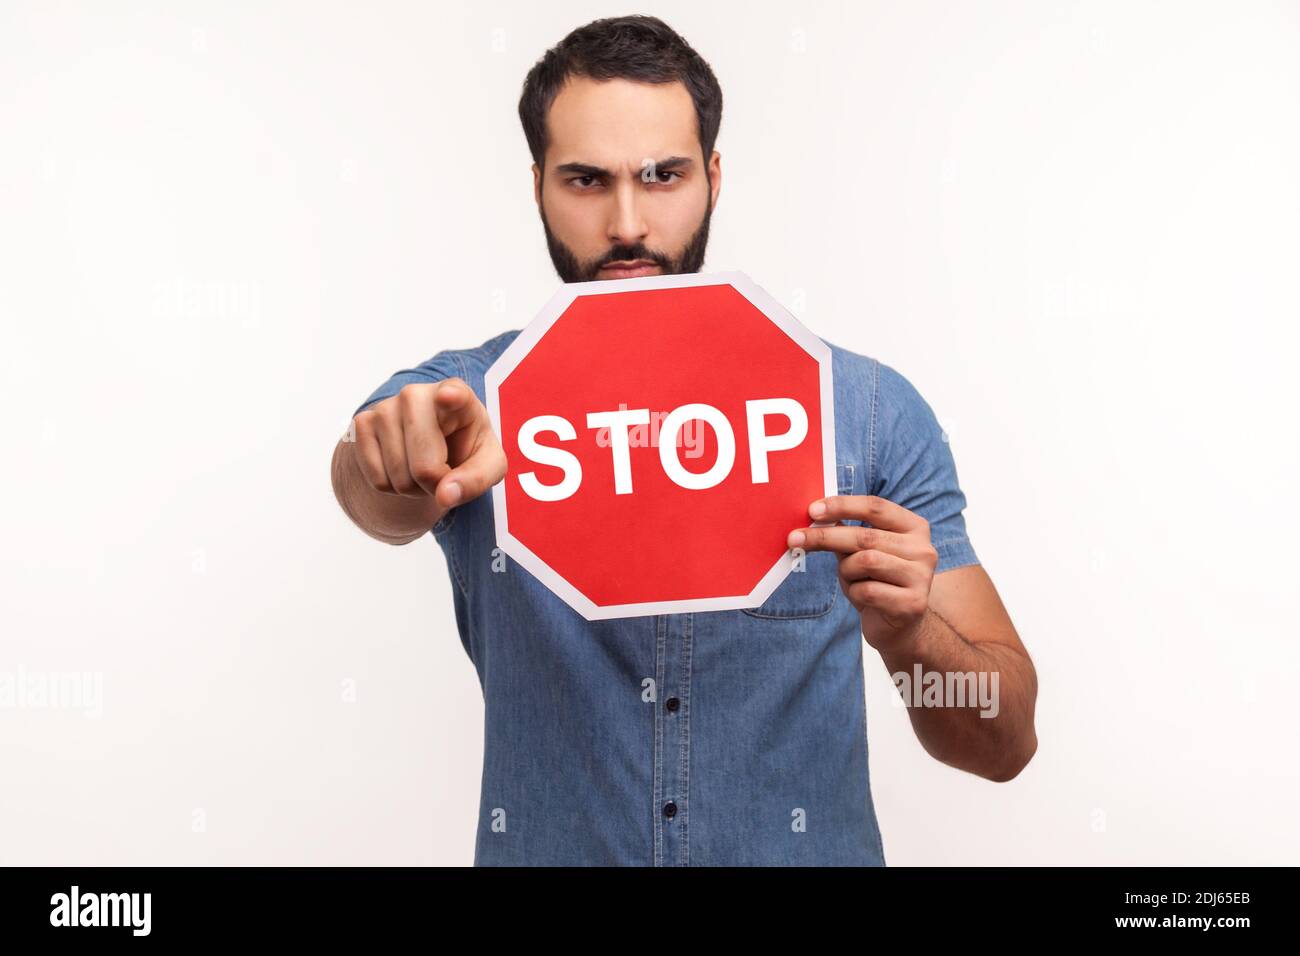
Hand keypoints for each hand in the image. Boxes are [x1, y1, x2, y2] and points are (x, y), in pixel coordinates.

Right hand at [349, 378, 506, 510]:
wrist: (430, 444)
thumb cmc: (465, 448)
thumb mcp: (488, 464)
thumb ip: (476, 480)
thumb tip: (445, 495)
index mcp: (459, 396)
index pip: (455, 394)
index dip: (451, 397)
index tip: (448, 396)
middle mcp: (417, 394)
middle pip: (424, 467)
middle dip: (435, 485)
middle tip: (443, 471)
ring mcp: (385, 407)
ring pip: (398, 478)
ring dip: (413, 488)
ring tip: (422, 467)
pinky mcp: (361, 423)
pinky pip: (377, 480)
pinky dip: (392, 488)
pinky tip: (401, 467)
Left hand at [787, 495, 938, 650]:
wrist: (899, 626)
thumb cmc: (876, 582)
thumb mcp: (860, 553)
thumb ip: (845, 532)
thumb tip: (815, 514)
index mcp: (913, 527)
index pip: (876, 507)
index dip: (842, 505)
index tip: (813, 510)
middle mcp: (923, 549)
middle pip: (866, 536)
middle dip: (825, 537)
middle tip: (795, 538)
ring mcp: (921, 577)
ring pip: (866, 561)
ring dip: (846, 571)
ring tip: (851, 578)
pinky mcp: (913, 603)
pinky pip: (868, 590)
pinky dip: (854, 592)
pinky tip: (863, 598)